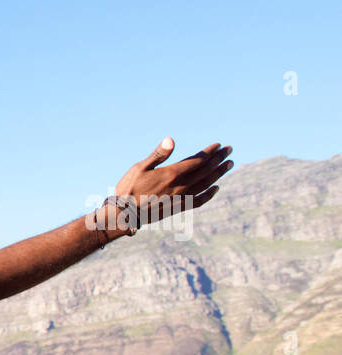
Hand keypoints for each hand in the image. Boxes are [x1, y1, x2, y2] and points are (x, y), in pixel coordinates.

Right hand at [112, 138, 233, 227]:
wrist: (124, 215)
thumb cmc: (128, 189)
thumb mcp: (139, 168)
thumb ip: (158, 154)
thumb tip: (171, 140)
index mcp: (172, 173)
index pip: (198, 160)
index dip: (210, 152)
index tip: (219, 145)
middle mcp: (180, 185)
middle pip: (206, 170)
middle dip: (219, 159)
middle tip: (229, 150)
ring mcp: (181, 198)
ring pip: (206, 183)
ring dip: (219, 173)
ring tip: (228, 165)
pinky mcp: (179, 207)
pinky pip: (200, 200)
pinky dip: (210, 194)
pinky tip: (216, 188)